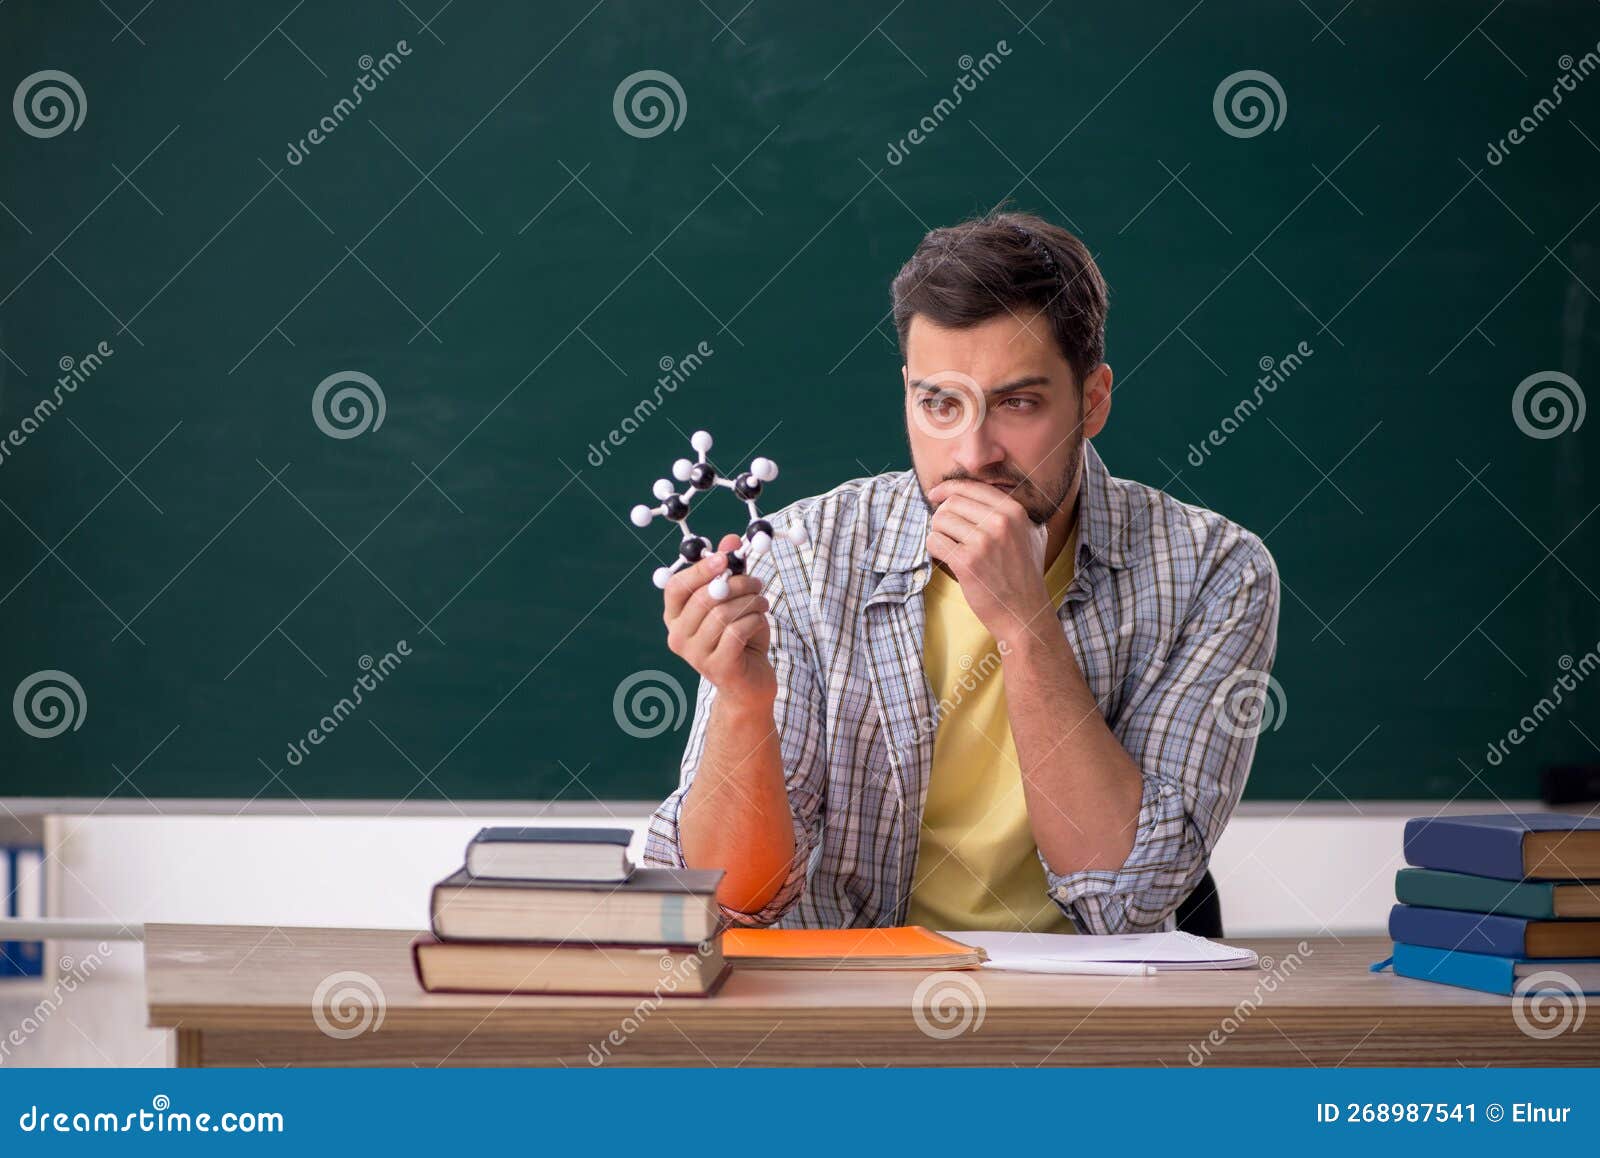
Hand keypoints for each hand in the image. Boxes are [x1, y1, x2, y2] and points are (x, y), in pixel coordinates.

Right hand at [663, 533, 774, 709]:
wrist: (750, 684)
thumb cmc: (740, 638)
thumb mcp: (735, 601)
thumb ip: (730, 572)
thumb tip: (731, 540)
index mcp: (675, 617)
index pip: (677, 587)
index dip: (699, 569)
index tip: (725, 558)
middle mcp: (678, 637)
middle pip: (703, 598)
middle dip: (736, 584)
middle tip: (758, 582)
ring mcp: (695, 655)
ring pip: (723, 614)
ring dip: (750, 602)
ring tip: (763, 602)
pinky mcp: (718, 668)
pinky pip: (737, 632)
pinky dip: (754, 620)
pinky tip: (761, 620)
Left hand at [925, 478, 1052, 642]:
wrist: (1024, 612)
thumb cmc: (1026, 574)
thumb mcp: (1033, 534)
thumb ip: (1017, 511)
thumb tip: (993, 491)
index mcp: (1014, 511)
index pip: (970, 487)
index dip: (947, 488)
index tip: (936, 495)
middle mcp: (1000, 522)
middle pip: (951, 502)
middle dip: (941, 514)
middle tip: (945, 530)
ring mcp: (983, 542)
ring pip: (940, 521)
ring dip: (938, 532)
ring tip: (949, 546)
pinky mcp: (967, 562)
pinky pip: (935, 541)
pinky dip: (934, 548)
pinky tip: (945, 556)